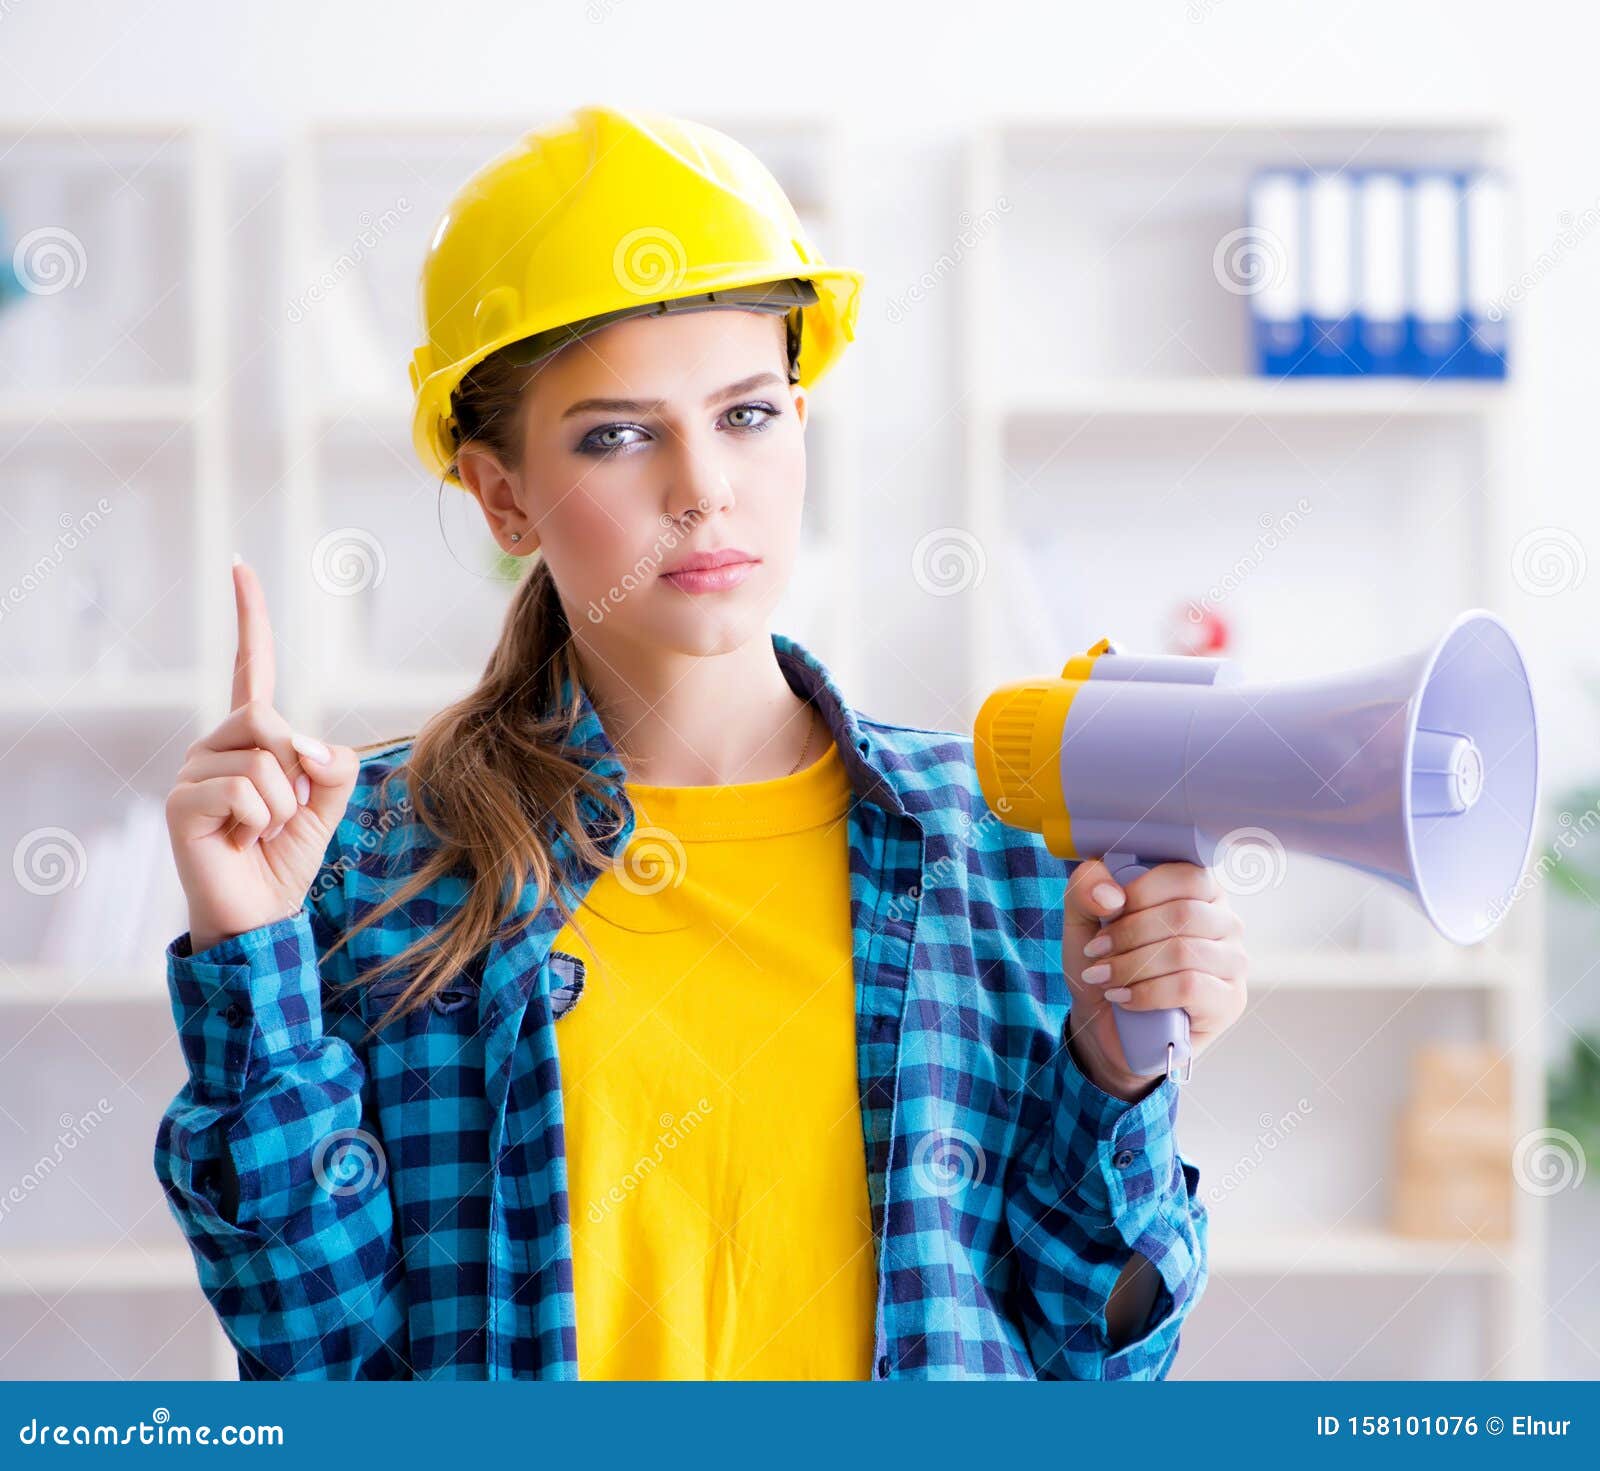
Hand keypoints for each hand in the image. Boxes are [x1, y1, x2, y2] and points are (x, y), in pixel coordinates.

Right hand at [164, 557, 358, 953]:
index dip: (250, 618)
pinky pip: (247, 792)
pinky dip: (262, 821)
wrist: (260, 913)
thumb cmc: (287, 855)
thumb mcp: (327, 805)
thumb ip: (332, 767)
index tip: (241, 566)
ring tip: (262, 831)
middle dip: (296, 769)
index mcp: (251, 738)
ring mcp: (192, 771)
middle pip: (269, 719)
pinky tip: (242, 840)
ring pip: (265, 760)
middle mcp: (215, 745)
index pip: (253, 667)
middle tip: (284, 811)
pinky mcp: (181, 802)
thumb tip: (311, 747)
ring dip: (283, 805)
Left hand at [1061, 857, 1247, 1099]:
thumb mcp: (1083, 918)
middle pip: (1183, 914)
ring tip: (1104, 978)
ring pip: (1184, 952)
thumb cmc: (1106, 961)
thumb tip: (1111, 895)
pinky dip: (1147, 993)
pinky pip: (1190, 988)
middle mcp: (1225, 921)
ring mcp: (1233, 962)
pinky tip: (1124, 998)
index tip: (1105, 913)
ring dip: (1132, 966)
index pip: (1184, 875)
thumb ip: (1086, 888)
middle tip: (1096, 952)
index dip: (1139, 893)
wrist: (1106, 1022)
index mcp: (1198, 890)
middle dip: (1129, 934)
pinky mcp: (1230, 1001)